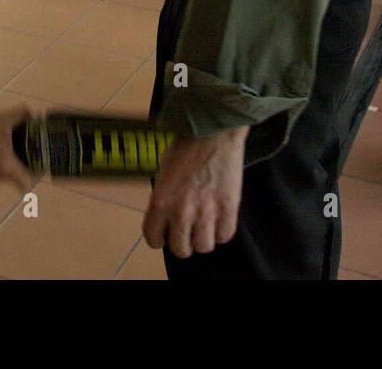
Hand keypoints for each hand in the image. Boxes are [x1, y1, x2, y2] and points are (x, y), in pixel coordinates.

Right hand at [0, 108, 32, 191]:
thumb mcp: (3, 117)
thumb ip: (23, 115)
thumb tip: (33, 117)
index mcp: (5, 166)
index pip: (26, 183)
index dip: (36, 174)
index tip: (39, 161)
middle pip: (17, 174)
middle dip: (23, 160)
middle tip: (26, 144)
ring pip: (5, 170)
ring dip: (9, 158)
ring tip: (8, 140)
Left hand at [143, 125, 247, 257]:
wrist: (213, 131)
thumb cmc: (186, 146)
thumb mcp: (164, 173)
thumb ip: (165, 198)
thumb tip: (168, 216)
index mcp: (160, 201)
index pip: (153, 238)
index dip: (159, 239)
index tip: (165, 236)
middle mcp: (181, 212)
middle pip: (180, 249)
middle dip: (183, 243)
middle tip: (188, 233)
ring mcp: (206, 211)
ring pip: (203, 247)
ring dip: (204, 239)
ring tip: (206, 227)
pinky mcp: (228, 207)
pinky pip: (224, 235)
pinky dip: (222, 231)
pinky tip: (220, 220)